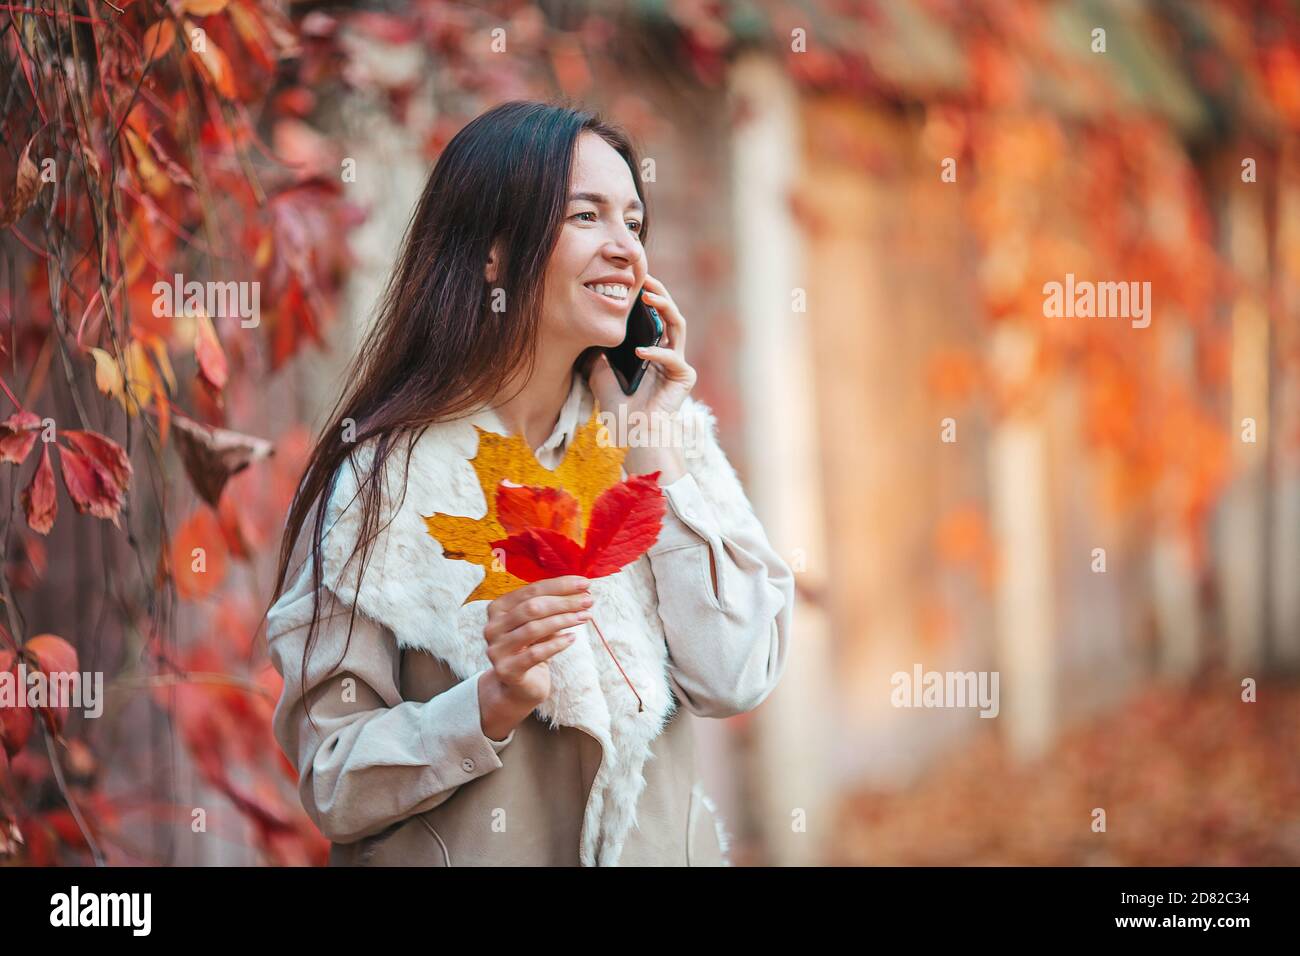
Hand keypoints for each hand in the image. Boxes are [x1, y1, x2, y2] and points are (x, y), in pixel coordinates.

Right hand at [477, 575, 592, 739]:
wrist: (520, 686)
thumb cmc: (533, 647)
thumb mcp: (540, 622)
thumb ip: (551, 605)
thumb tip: (581, 588)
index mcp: (498, 608)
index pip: (531, 590)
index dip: (560, 585)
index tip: (585, 583)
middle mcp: (493, 627)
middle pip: (532, 607)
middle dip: (564, 601)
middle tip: (589, 600)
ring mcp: (497, 649)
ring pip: (534, 628)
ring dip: (564, 620)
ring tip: (586, 616)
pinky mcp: (507, 670)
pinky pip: (535, 654)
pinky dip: (556, 644)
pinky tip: (572, 638)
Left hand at [587, 274, 694, 481]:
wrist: (633, 436)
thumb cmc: (620, 410)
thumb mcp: (600, 374)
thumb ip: (599, 352)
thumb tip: (589, 329)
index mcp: (652, 350)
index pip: (652, 316)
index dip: (644, 296)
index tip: (628, 279)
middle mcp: (668, 353)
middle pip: (669, 313)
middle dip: (657, 293)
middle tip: (643, 278)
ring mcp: (678, 364)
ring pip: (678, 326)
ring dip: (664, 308)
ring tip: (647, 297)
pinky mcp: (684, 378)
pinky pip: (673, 359)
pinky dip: (656, 353)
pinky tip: (640, 351)